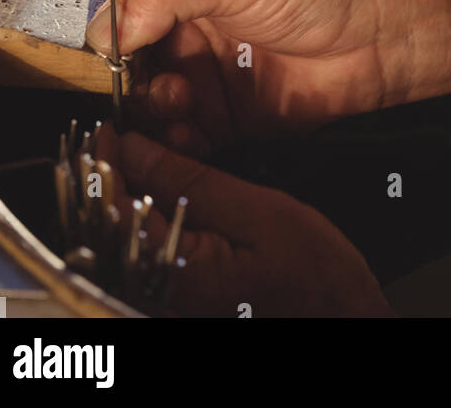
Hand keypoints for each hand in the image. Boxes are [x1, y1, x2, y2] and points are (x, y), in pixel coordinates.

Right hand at [74, 0, 436, 152]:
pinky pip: (176, 134)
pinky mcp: (222, 107)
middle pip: (107, 46)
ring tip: (177, 101)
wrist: (390, 26)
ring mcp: (198, 57)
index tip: (59, 38)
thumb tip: (102, 32)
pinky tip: (189, 133)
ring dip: (144, 108)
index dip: (70, 2)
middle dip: (107, 73)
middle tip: (126, 83)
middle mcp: (178, 4)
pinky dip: (172, 142)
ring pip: (137, 95)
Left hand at [96, 127, 391, 317]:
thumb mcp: (258, 210)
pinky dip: (146, 217)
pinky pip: (149, 252)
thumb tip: (135, 149)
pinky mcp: (185, 297)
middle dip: (111, 177)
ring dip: (126, 195)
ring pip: (127, 238)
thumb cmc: (315, 274)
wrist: (344, 321)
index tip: (108, 129)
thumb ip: (191, 180)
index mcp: (178, 271)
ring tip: (136, 157)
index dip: (105, 164)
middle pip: (112, 227)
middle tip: (119, 137)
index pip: (116, 210)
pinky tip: (158, 194)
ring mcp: (172, 297)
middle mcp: (164, 292)